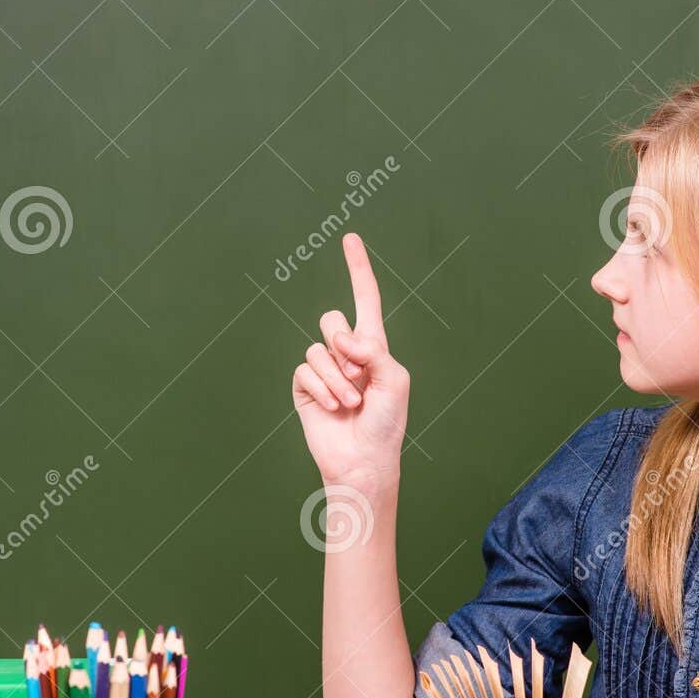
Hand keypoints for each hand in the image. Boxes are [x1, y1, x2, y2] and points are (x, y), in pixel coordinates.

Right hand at [291, 233, 409, 490]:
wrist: (364, 459)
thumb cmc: (387, 421)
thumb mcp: (394, 378)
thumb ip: (371, 349)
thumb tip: (339, 339)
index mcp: (373, 345)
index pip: (365, 299)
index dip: (358, 268)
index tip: (350, 238)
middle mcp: (346, 353)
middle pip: (332, 319)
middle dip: (346, 347)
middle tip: (360, 378)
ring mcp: (324, 369)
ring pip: (318, 347)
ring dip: (337, 378)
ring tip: (352, 403)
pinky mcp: (305, 387)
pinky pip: (304, 368)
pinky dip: (322, 388)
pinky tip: (334, 408)